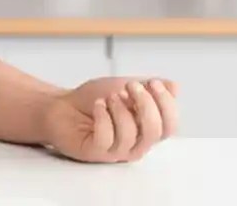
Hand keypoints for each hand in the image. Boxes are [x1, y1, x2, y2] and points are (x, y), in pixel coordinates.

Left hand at [40, 77, 179, 163]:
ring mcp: (116, 151)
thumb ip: (148, 88)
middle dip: (145, 104)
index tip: (153, 83)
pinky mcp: (95, 152)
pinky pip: (106, 138)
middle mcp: (135, 144)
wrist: (61, 105)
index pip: (170, 125)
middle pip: (155, 131)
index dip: (166, 104)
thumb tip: (175, 86)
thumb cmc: (93, 99)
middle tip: (130, 86)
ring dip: (120, 109)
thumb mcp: (124, 87)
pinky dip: (103, 117)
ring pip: (130, 135)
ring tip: (109, 96)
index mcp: (146, 130)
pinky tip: (98, 105)